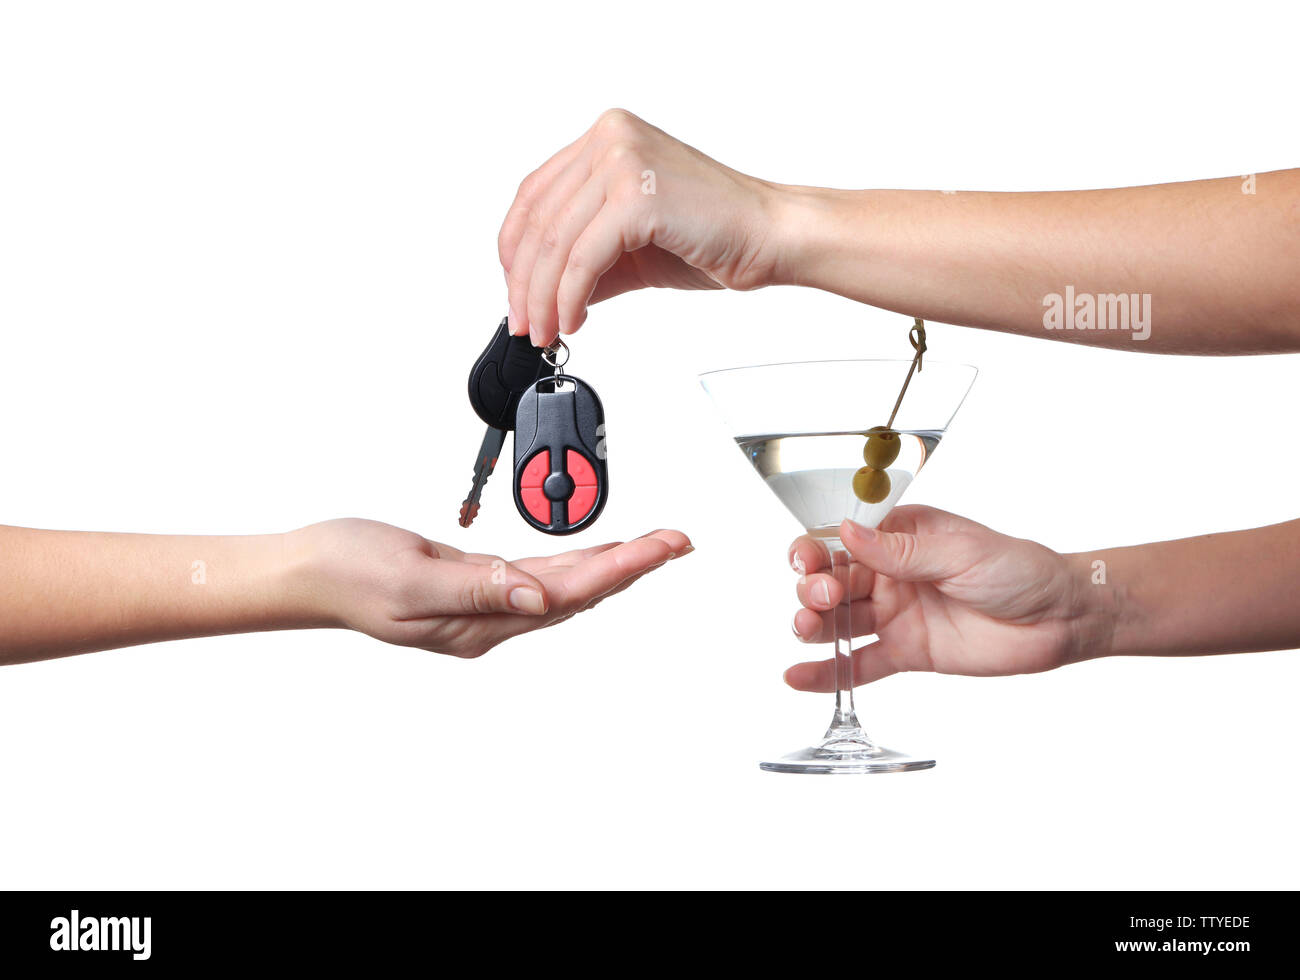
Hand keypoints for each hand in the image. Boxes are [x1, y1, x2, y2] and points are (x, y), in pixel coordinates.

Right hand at [290, 519, 690, 657]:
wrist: (306, 571)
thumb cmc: (348, 572)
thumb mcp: (411, 577)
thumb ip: (479, 587)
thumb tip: (541, 598)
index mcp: (481, 621)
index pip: (570, 593)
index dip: (622, 567)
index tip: (663, 547)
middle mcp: (490, 619)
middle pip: (579, 592)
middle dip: (633, 565)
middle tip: (678, 541)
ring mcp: (482, 605)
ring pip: (563, 585)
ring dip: (611, 564)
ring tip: (653, 546)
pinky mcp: (472, 586)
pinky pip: (537, 577)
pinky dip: (572, 563)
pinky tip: (592, 554)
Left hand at [499, 108, 780, 345]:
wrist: (772, 235)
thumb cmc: (715, 235)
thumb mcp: (631, 245)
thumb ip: (584, 259)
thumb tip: (540, 294)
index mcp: (606, 138)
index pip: (535, 195)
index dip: (515, 251)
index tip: (516, 292)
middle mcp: (610, 138)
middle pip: (538, 220)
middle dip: (524, 283)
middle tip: (525, 323)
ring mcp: (623, 160)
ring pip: (556, 242)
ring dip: (544, 297)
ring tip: (547, 329)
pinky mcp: (638, 196)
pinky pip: (584, 258)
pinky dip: (571, 297)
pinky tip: (574, 319)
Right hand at [785, 507, 1108, 689]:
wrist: (1060, 619)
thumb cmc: (1019, 570)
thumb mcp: (961, 552)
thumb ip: (902, 550)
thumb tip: (847, 532)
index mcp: (899, 536)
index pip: (841, 538)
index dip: (815, 548)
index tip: (807, 559)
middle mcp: (889, 574)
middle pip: (830, 580)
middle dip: (814, 587)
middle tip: (822, 597)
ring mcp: (894, 615)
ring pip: (836, 621)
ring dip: (812, 624)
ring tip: (806, 629)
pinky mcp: (905, 653)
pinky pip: (858, 663)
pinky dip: (826, 671)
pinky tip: (797, 676)